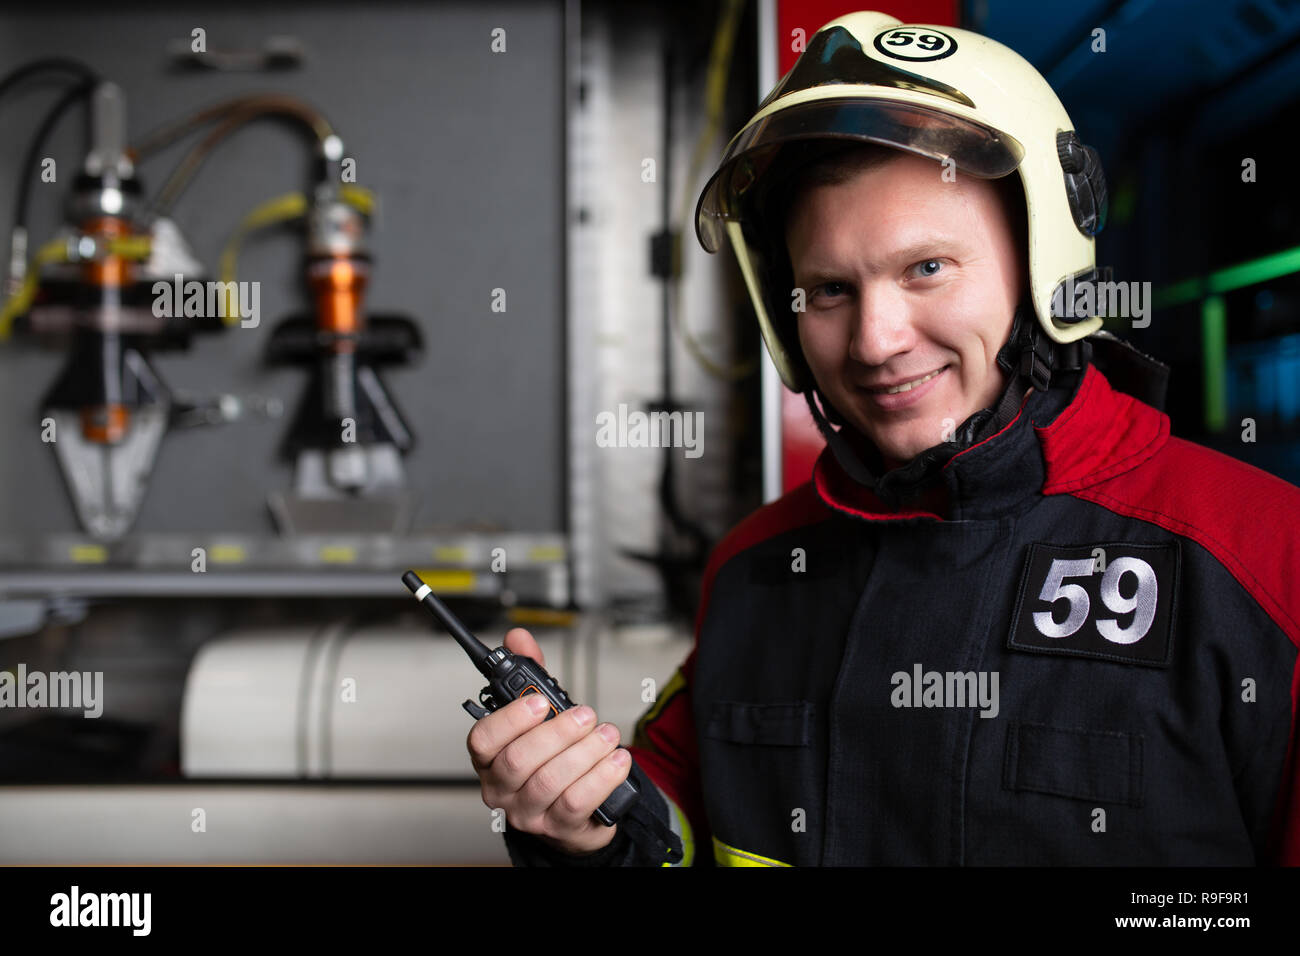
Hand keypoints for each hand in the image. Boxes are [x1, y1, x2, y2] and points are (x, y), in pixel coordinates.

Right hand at [467, 627, 631, 854]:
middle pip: (519, 760)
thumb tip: (519, 637)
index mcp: (489, 759)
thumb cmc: (551, 759)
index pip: (483, 740)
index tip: (539, 700)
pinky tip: (617, 759)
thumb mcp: (540, 717)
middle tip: (585, 714)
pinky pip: (578, 802)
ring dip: (585, 752)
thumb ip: (531, 676)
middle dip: (557, 732)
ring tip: (607, 734)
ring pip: (550, 781)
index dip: (511, 719)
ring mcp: (529, 813)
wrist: (573, 813)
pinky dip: (602, 777)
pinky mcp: (560, 828)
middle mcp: (501, 789)